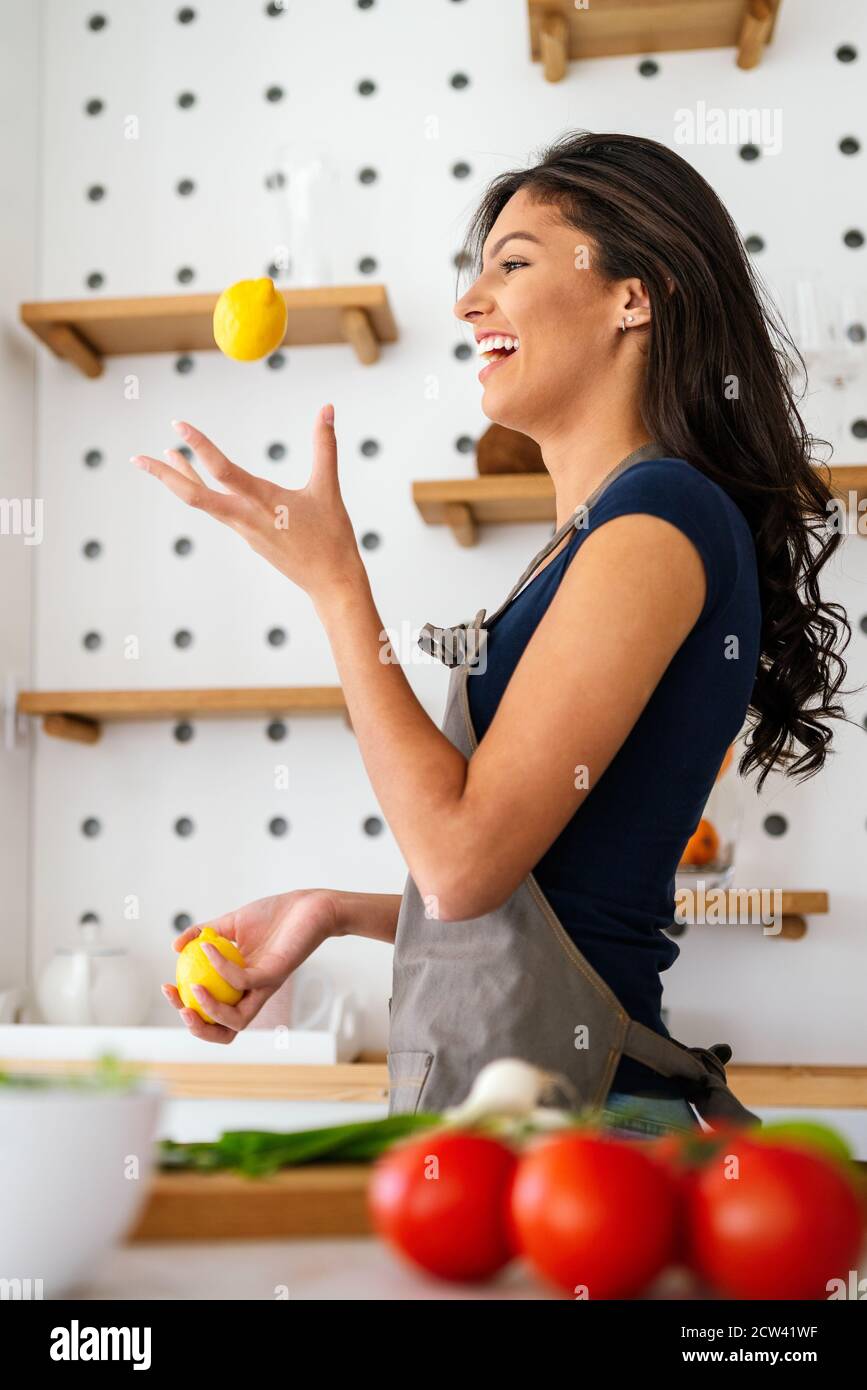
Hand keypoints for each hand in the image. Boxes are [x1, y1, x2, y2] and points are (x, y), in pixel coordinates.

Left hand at [131, 406, 367, 606]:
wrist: (330, 582)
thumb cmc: (332, 537)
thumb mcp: (328, 488)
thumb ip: (325, 445)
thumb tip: (327, 408)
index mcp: (262, 501)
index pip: (222, 470)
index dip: (199, 446)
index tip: (178, 425)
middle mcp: (244, 516)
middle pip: (192, 495)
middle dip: (163, 475)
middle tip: (136, 458)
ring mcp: (242, 529)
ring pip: (202, 502)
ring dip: (181, 479)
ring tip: (166, 454)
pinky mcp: (247, 536)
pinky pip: (216, 510)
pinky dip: (202, 492)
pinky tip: (201, 482)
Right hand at [161, 888, 339, 1043]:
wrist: (310, 906)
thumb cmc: (275, 916)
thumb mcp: (232, 923)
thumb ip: (204, 933)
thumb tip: (175, 947)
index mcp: (241, 985)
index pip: (214, 1012)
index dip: (189, 1010)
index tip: (168, 986)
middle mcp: (254, 992)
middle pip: (225, 1030)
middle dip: (198, 1028)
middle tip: (180, 1005)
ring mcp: (265, 986)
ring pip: (237, 1020)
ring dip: (210, 1012)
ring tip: (191, 988)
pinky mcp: (276, 974)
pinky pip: (243, 980)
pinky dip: (221, 968)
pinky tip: (207, 948)